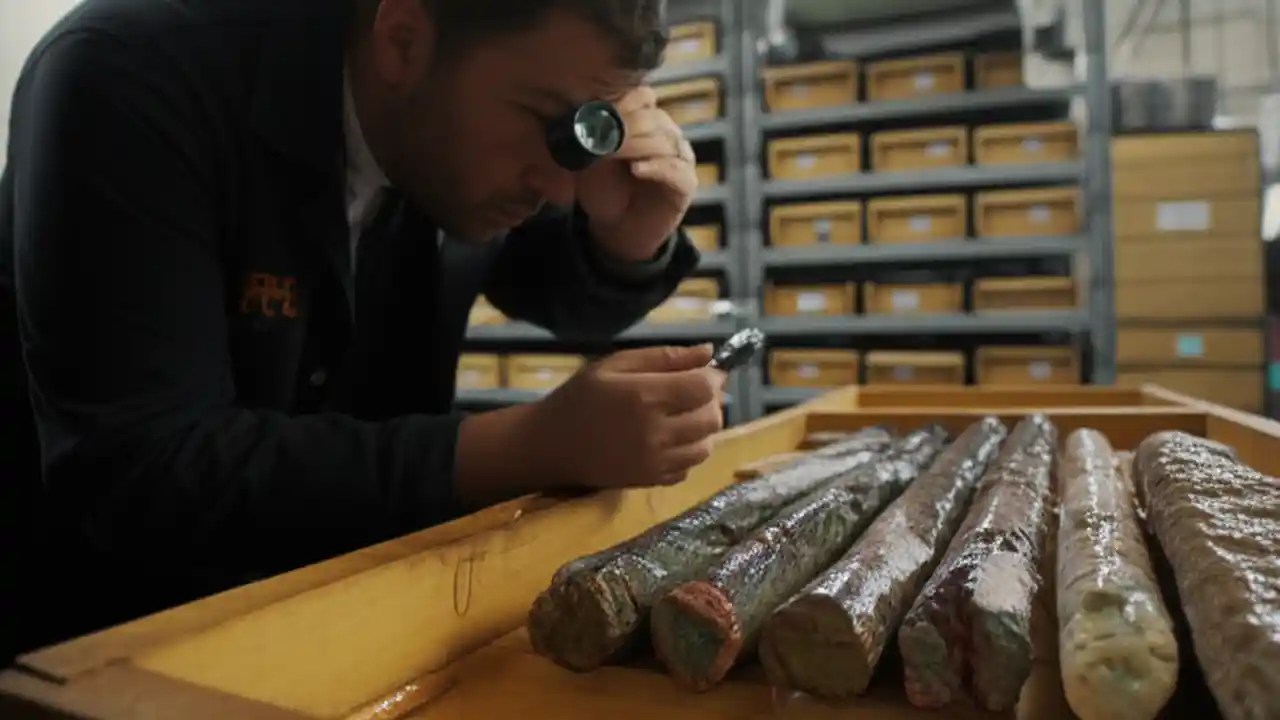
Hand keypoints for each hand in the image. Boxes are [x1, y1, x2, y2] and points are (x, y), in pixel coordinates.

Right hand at [532, 344, 725, 489]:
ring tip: (683, 416)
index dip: (712, 377)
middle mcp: (655, 432)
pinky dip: (688, 452)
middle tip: (692, 393)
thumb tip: (708, 352)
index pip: (704, 388)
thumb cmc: (580, 397)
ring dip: (703, 429)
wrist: (551, 445)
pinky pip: (690, 468)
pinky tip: (670, 439)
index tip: (705, 372)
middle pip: (711, 418)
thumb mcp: (614, 364)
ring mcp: (655, 461)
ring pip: (706, 446)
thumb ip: (663, 357)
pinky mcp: (652, 481)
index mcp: (644, 397)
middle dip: (710, 402)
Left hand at [576, 87, 697, 262]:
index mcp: (646, 120)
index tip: (595, 110)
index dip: (622, 100)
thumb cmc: (604, 190)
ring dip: (636, 144)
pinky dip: (656, 167)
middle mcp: (667, 133)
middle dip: (624, 124)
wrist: (618, 230)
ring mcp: (680, 157)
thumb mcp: (589, 161)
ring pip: (665, 141)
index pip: (642, 96)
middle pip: (653, 117)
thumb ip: (589, 139)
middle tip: (598, 135)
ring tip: (611, 152)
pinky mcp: (686, 183)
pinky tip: (637, 170)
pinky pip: (676, 169)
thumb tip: (578, 118)